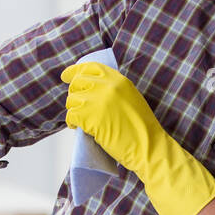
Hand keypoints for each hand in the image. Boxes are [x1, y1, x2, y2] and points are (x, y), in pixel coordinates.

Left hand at [60, 60, 214, 214]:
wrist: (148, 147)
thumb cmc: (141, 128)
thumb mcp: (130, 98)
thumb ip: (112, 89)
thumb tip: (89, 87)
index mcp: (119, 80)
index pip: (90, 67)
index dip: (75, 71)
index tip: (66, 76)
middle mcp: (107, 86)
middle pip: (77, 83)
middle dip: (74, 94)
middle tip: (78, 107)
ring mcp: (97, 101)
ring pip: (71, 100)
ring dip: (73, 110)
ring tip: (82, 120)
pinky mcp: (89, 117)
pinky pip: (70, 115)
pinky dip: (72, 123)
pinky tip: (79, 128)